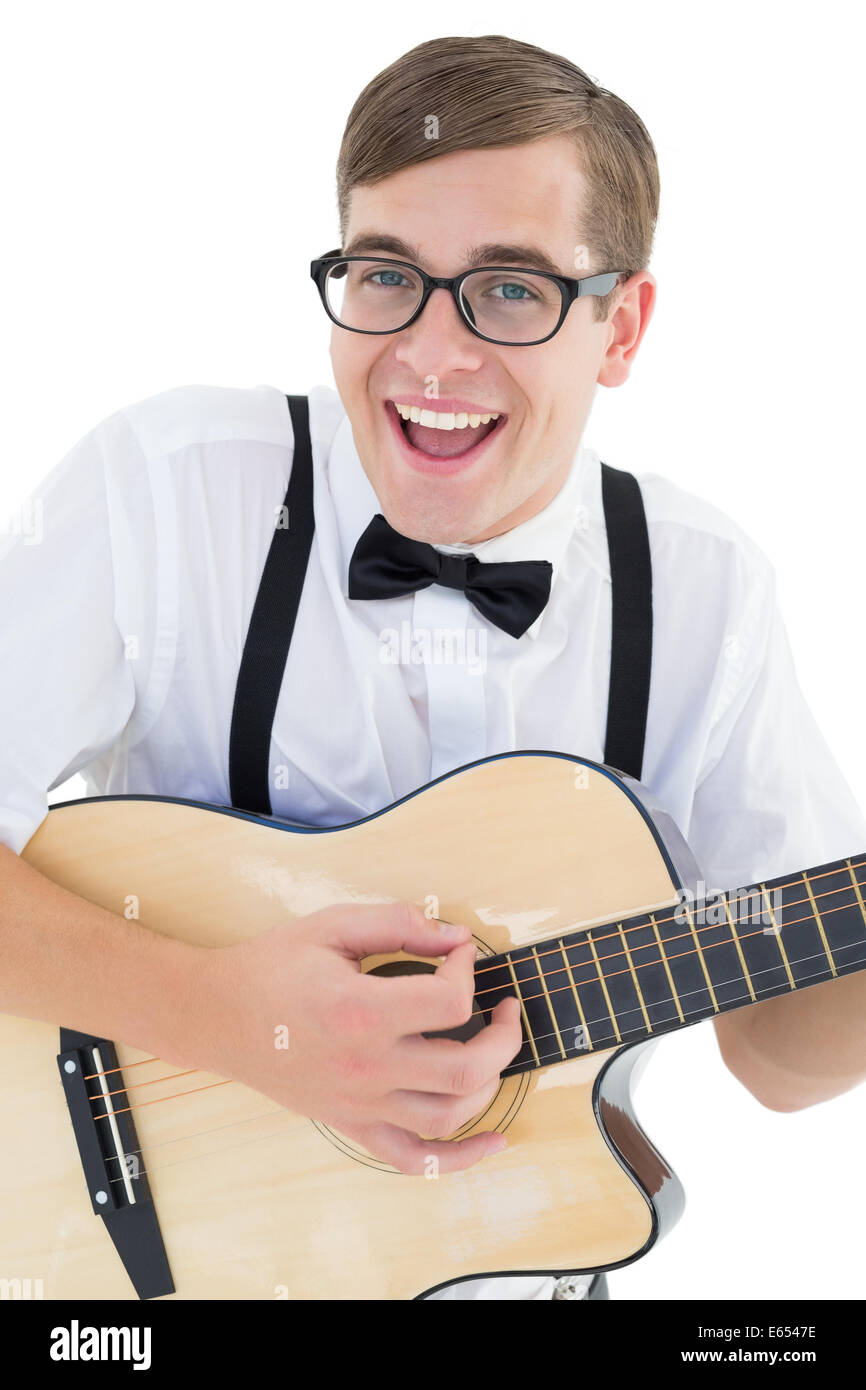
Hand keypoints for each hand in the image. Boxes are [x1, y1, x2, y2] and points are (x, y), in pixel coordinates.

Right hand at [189, 902, 522, 1173]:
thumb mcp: (333, 925)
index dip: (468, 971)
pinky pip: (415, 1160)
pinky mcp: (352, 1124)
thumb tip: (455, 936)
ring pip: (450, 1116)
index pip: (450, 1001)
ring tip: (494, 1051)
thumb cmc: (273, 966)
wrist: (216, 1015)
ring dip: (490, 1085)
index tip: (457, 955)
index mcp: (360, 1011)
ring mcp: (360, 1104)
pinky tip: (494, 1140)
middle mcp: (365, 1066)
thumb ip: (398, 923)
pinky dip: (462, 1157)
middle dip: (503, 1036)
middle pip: (466, 1069)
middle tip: (504, 1008)